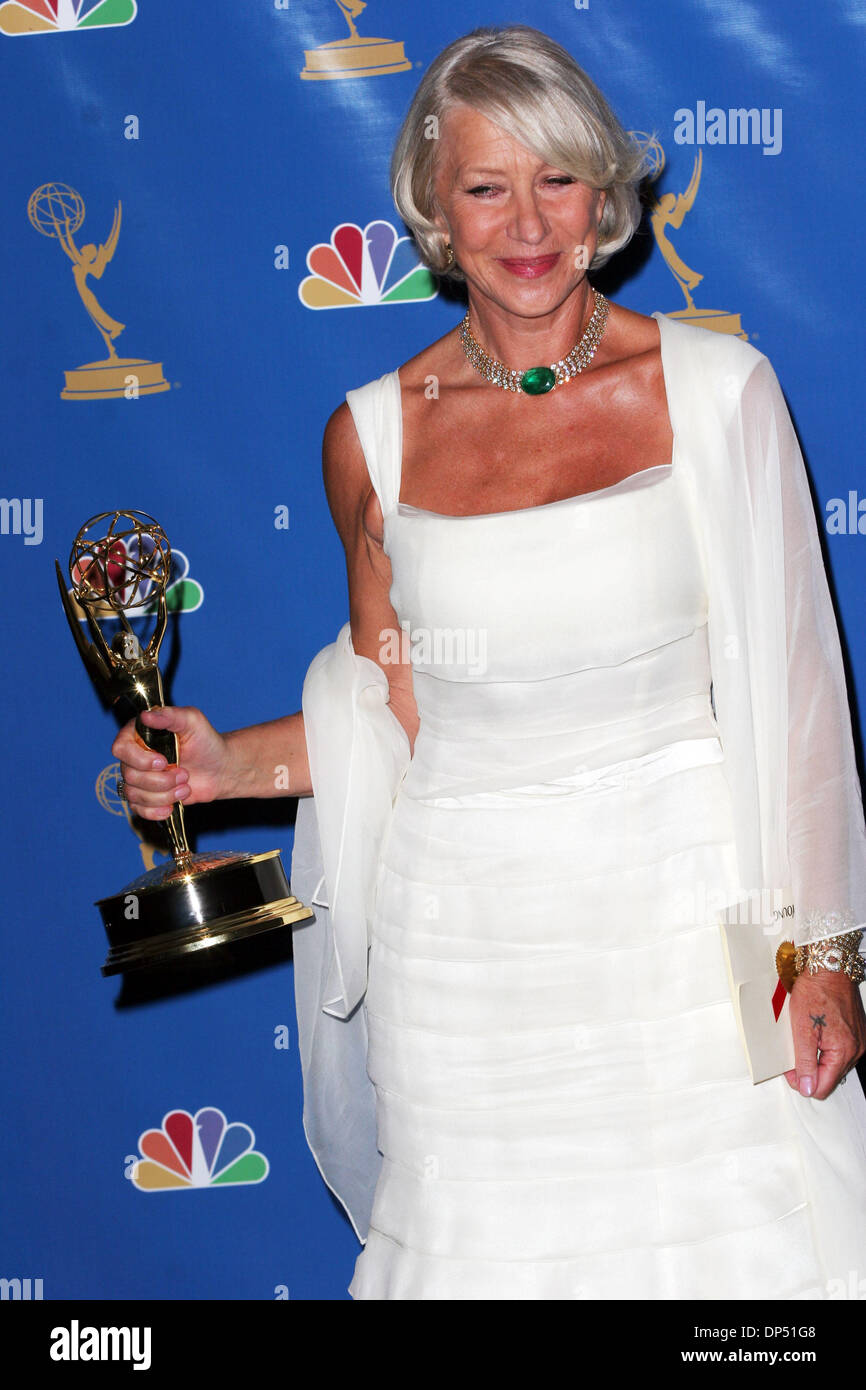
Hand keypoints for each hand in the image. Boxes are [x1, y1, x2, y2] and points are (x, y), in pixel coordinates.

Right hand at [111, 706, 229, 819]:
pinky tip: (172, 806)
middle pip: (129, 775)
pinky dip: (156, 811)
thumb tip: (145, 716)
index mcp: (139, 735)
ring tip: (186, 787)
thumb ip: (169, 716)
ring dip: (163, 795)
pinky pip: (138, 810)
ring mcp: (139, 778)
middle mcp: (135, 756)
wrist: (220, 769)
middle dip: (161, 780)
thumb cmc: (206, 741)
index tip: (163, 761)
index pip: (120, 748)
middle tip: (185, 774)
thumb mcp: (192, 721)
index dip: (139, 759)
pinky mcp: (146, 797)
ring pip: (134, 794)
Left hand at [784, 967, 865, 1098]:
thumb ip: (805, 1062)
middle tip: (793, 1054)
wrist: (829, 968)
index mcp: (844, 1052)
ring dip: (817, 1058)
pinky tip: (815, 1034)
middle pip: (830, 1077)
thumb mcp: (802, 1030)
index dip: (803, 1082)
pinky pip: (839, 1050)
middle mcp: (856, 1049)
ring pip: (834, 1064)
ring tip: (803, 1040)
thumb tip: (807, 1087)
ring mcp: (858, 1040)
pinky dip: (825, 1047)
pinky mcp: (855, 1032)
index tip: (790, 1071)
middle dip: (809, 1070)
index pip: (823, 1087)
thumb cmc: (816, 991)